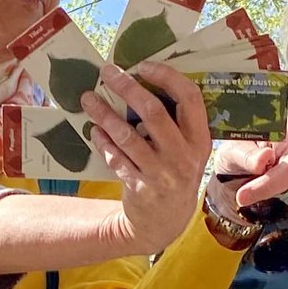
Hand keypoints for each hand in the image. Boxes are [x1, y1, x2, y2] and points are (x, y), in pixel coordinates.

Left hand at [85, 61, 210, 251]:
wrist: (165, 223)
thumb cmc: (175, 175)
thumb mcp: (189, 151)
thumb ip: (176, 123)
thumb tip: (144, 81)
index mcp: (199, 140)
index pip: (189, 98)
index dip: (167, 77)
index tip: (143, 65)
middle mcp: (183, 156)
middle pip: (153, 112)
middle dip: (127, 87)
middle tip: (107, 72)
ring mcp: (161, 174)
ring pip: (127, 136)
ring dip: (104, 114)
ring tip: (88, 99)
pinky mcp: (139, 188)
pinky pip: (116, 158)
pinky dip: (102, 141)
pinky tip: (93, 130)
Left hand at [228, 95, 287, 208]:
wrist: (237, 185)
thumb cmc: (237, 158)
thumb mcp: (232, 152)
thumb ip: (245, 155)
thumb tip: (264, 159)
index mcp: (286, 131)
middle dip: (269, 184)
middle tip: (242, 196)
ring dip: (267, 197)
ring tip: (245, 196)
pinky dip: (273, 207)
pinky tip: (261, 202)